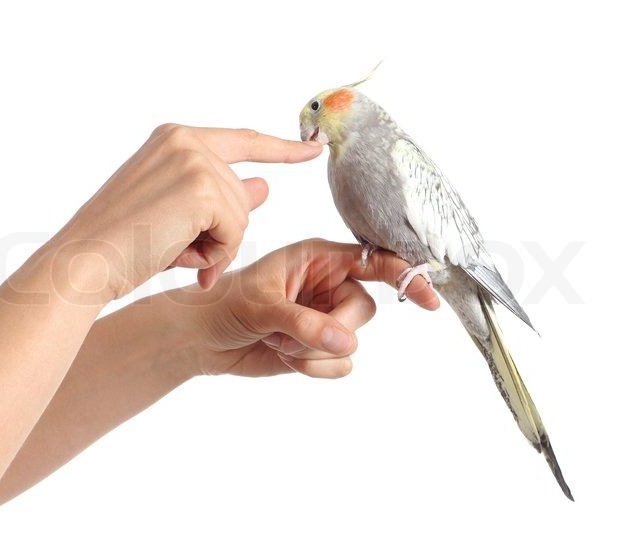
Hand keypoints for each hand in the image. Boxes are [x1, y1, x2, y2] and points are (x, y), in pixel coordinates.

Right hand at [48, 125, 322, 302]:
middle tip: (177, 248)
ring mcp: (195, 160)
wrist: (85, 262)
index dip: (282, 149)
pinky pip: (235, 231)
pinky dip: (213, 255)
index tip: (314, 147)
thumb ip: (221, 197)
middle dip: (221, 233)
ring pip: (241, 216)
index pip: (244, 141)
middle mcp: (186, 140)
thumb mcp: (177, 216)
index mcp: (175, 139)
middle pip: (243, 195)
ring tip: (169, 249)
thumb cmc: (121, 244)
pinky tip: (178, 255)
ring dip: (214, 246)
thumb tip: (265, 187)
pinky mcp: (203, 187)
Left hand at [168, 239, 439, 378]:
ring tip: (277, 342)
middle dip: (332, 328)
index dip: (405, 276)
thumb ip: (305, 322)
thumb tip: (348, 345)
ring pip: (352, 342)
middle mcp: (329, 285)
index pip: (374, 262)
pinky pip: (340, 365)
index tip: (429, 299)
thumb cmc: (225, 304)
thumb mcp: (262, 306)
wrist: (202, 339)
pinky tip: (283, 356)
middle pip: (364, 309)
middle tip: (292, 332)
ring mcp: (326, 318)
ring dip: (314, 352)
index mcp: (319, 258)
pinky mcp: (320, 348)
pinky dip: (312, 368)